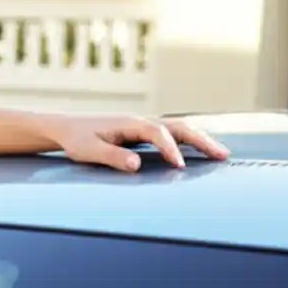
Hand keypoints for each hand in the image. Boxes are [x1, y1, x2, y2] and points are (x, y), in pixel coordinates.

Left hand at [45, 115, 229, 171]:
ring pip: (178, 129)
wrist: (65, 127)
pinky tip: (199, 151)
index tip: (180, 166)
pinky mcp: (142, 132)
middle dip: (201, 140)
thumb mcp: (88, 150)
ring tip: (221, 154)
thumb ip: (112, 156)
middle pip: (178, 127)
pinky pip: (171, 134)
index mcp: (129, 124)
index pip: (157, 133)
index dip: (171, 149)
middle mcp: (140, 121)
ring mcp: (143, 125)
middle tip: (222, 156)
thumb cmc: (75, 139)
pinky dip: (188, 141)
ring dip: (200, 140)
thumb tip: (137, 164)